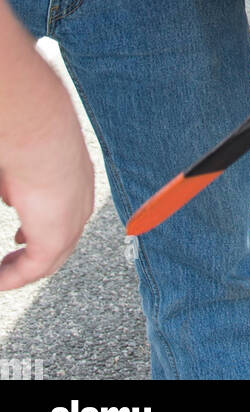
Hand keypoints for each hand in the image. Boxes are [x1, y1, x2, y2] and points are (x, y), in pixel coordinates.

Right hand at [0, 55, 93, 290]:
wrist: (41, 130)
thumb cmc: (32, 131)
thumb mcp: (23, 160)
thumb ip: (17, 182)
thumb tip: (11, 196)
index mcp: (75, 178)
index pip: (63, 210)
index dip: (40, 226)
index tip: (21, 236)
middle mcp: (79, 200)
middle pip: (61, 238)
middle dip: (34, 251)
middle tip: (11, 262)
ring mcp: (72, 219)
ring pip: (51, 256)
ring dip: (24, 269)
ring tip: (3, 277)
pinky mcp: (56, 235)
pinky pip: (36, 267)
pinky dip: (16, 277)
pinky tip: (1, 281)